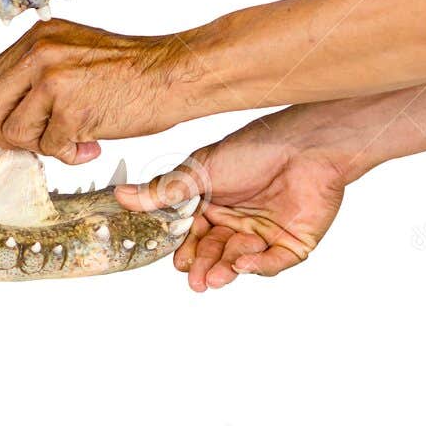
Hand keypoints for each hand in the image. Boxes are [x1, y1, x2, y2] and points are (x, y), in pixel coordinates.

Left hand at [0, 18, 199, 162]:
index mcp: (37, 37)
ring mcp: (54, 81)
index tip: (18, 125)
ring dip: (41, 146)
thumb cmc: (129, 70)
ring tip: (72, 139)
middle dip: (5, 133)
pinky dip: (70, 156)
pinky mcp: (72, 110)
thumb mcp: (72, 52)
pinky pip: (50, 148)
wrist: (175, 73)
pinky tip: (93, 144)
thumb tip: (3, 113)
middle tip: (34, 142)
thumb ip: (37, 73)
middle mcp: (40, 53)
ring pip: (14, 132)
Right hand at [113, 114, 349, 291]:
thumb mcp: (200, 171)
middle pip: (214, 251)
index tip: (176, 262)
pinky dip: (258, 267)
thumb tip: (120, 195)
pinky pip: (273, 262)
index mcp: (212, 203)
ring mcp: (264, 232)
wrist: (306, 144)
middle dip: (204, 266)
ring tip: (217, 278)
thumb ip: (163, 190)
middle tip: (196, 280)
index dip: (184, 249)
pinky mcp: (293, 242)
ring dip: (227, 269)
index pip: (191, 234)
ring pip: (240, 260)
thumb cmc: (254, 148)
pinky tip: (243, 266)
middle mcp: (236, 220)